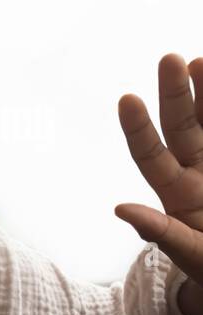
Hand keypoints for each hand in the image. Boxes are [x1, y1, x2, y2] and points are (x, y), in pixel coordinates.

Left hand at [116, 54, 202, 288]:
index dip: (138, 129)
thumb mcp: (191, 255)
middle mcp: (199, 172)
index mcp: (177, 195)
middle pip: (184, 127)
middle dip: (176, 94)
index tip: (127, 98)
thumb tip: (120, 208)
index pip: (151, 156)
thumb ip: (161, 233)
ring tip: (200, 59)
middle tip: (168, 59)